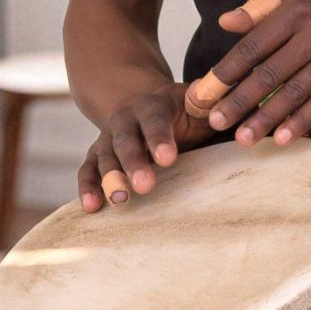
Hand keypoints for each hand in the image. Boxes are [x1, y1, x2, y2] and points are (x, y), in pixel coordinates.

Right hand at [78, 81, 213, 211]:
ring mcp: (108, 137)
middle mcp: (126, 119)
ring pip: (104, 156)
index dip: (159, 137)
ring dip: (110, 178)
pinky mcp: (96, 155)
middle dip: (134, 162)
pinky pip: (87, 169)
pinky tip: (91, 207)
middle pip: (126, 139)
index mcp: (153, 104)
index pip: (155, 119)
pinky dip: (88, 187)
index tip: (168, 158)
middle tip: (144, 186)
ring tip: (120, 200)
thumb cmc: (182, 111)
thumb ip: (207, 103)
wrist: (145, 105)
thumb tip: (223, 108)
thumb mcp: (196, 102)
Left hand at [207, 0, 310, 145]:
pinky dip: (304, 120)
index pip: (254, 44)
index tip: (205, 91)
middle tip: (215, 122)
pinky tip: (284, 137)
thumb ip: (261, 5)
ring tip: (243, 138)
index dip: (228, 70)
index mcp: (296, 9)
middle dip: (240, 100)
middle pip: (271, 72)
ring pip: (296, 91)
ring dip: (267, 117)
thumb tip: (225, 22)